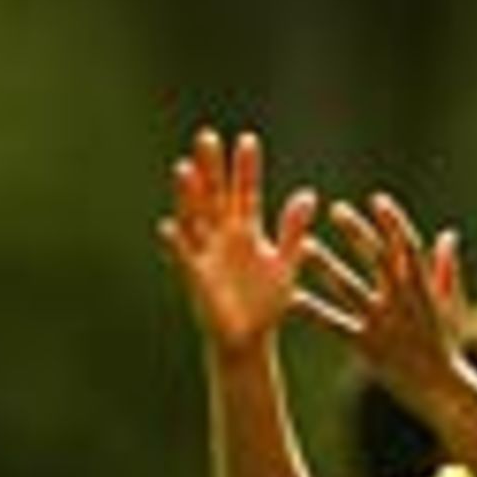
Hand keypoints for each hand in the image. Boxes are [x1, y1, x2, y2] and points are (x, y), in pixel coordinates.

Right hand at [158, 129, 316, 354]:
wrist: (250, 339)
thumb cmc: (267, 302)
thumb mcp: (286, 263)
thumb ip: (292, 230)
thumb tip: (309, 195)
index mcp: (246, 230)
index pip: (245, 192)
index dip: (245, 168)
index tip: (247, 140)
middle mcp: (222, 236)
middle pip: (215, 195)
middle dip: (211, 169)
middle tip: (207, 137)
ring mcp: (206, 253)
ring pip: (195, 218)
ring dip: (188, 195)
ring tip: (184, 168)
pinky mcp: (195, 277)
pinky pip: (183, 257)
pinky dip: (175, 243)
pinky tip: (168, 226)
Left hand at [294, 191, 467, 414]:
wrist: (443, 390)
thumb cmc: (448, 346)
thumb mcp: (453, 305)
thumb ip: (447, 269)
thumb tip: (448, 235)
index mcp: (422, 288)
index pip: (408, 247)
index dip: (394, 222)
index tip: (377, 200)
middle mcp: (402, 302)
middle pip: (378, 259)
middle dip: (358, 233)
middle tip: (336, 210)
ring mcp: (383, 323)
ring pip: (350, 288)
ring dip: (326, 265)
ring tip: (303, 246)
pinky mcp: (367, 346)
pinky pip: (335, 324)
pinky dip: (312, 311)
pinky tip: (290, 299)